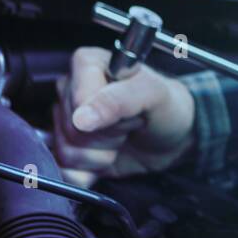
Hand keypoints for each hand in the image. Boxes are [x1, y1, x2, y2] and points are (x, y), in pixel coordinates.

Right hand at [50, 47, 194, 182]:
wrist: (174, 138)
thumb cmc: (167, 106)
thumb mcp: (153, 94)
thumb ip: (120, 99)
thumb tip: (81, 118)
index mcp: (87, 64)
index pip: (79, 101)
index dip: (107, 115)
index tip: (130, 111)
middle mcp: (71, 89)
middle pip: (71, 128)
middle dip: (106, 137)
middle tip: (128, 126)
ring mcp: (66, 121)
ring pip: (65, 151)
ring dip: (100, 156)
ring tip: (120, 140)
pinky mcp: (68, 149)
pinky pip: (63, 170)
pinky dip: (88, 173)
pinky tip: (105, 160)